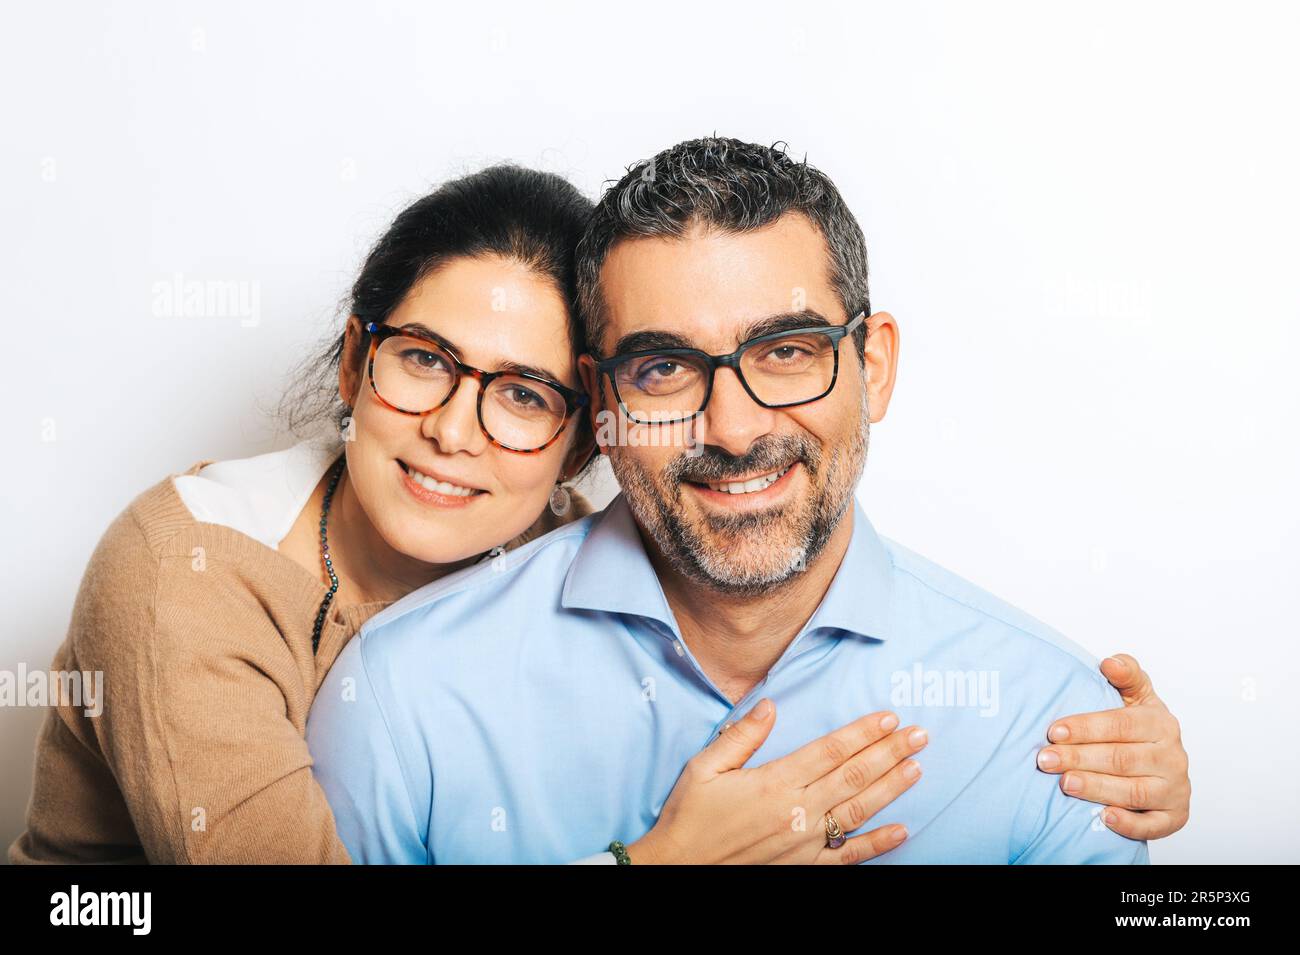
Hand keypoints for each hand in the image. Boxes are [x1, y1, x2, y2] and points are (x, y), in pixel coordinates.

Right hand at [627, 699, 927, 863]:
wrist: (678, 869)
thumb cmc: (689, 816)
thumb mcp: (705, 767)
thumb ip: (742, 736)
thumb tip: (770, 705)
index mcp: (774, 782)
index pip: (830, 750)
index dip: (862, 732)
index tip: (888, 717)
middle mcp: (796, 812)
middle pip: (853, 776)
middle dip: (889, 752)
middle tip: (919, 734)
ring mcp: (803, 843)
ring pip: (858, 811)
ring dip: (892, 788)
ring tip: (917, 768)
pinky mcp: (803, 867)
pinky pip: (848, 856)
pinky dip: (878, 844)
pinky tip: (902, 830)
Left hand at [1036, 653, 1189, 839]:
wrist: (1164, 762)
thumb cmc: (1139, 727)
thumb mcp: (1137, 695)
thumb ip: (1126, 674)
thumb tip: (1109, 662)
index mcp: (1161, 723)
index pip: (1121, 725)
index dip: (1086, 728)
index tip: (1054, 731)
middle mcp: (1172, 756)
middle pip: (1122, 759)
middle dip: (1080, 759)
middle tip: (1046, 760)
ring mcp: (1175, 788)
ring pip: (1134, 791)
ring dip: (1097, 788)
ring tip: (1066, 784)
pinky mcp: (1175, 816)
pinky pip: (1154, 825)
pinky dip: (1130, 824)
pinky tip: (1104, 818)